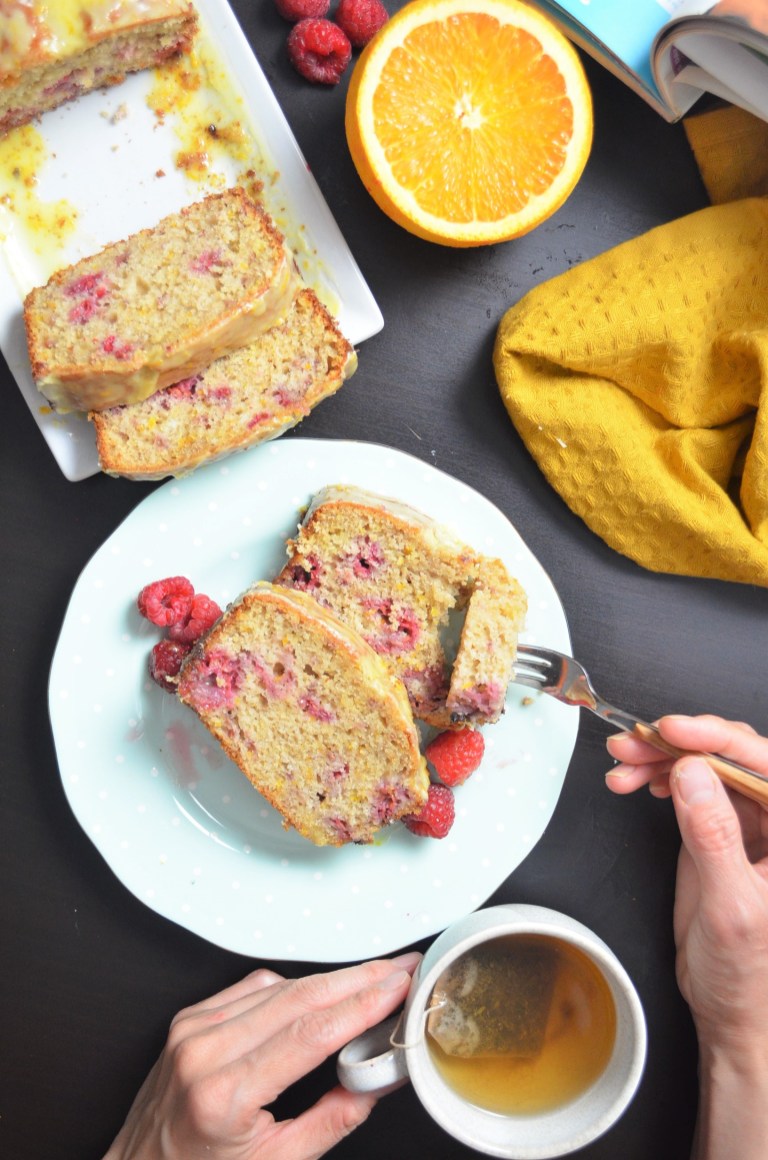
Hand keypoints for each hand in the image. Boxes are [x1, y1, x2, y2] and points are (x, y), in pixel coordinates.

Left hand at [104, 952, 420, 1159]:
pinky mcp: (189, 1018)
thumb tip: (378, 1078)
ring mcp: (193, 1029)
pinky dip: (291, 987)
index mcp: (224, 1094)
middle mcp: (204, 1051)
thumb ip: (333, 1119)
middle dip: (358, 979)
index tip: (399, 987)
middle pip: (299, 997)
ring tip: (372, 978)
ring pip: (278, 986)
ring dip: (331, 980)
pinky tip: (318, 991)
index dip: (363, 1004)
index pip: (311, 1033)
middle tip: (399, 968)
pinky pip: (251, 988)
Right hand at [606, 716, 767, 1158]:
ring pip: (704, 765)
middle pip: (730, 756)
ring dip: (660, 758)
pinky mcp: (715, 829)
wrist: (729, 1010)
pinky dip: (657, 778)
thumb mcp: (732, 907)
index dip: (718, 738)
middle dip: (679, 743)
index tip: (674, 730)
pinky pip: (687, 786)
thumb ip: (714, 836)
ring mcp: (746, 822)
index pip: (763, 764)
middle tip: (635, 745)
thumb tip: (694, 774)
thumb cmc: (748, 975)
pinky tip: (635, 782)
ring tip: (623, 761)